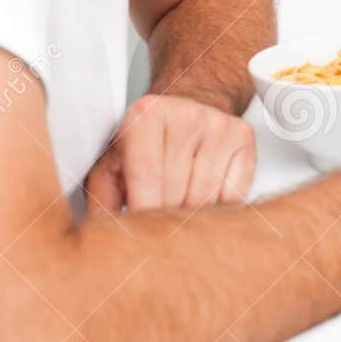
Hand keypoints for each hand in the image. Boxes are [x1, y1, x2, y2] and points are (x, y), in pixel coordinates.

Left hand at [84, 94, 255, 216]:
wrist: (188, 106)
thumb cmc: (148, 141)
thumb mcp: (115, 162)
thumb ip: (102, 198)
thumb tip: (97, 236)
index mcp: (146, 115)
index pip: (147, 174)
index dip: (144, 210)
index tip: (141, 233)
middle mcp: (185, 114)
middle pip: (177, 190)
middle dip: (166, 219)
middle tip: (159, 228)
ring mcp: (219, 125)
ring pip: (206, 197)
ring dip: (191, 216)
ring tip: (178, 211)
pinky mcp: (244, 137)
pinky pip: (233, 193)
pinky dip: (218, 207)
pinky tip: (202, 197)